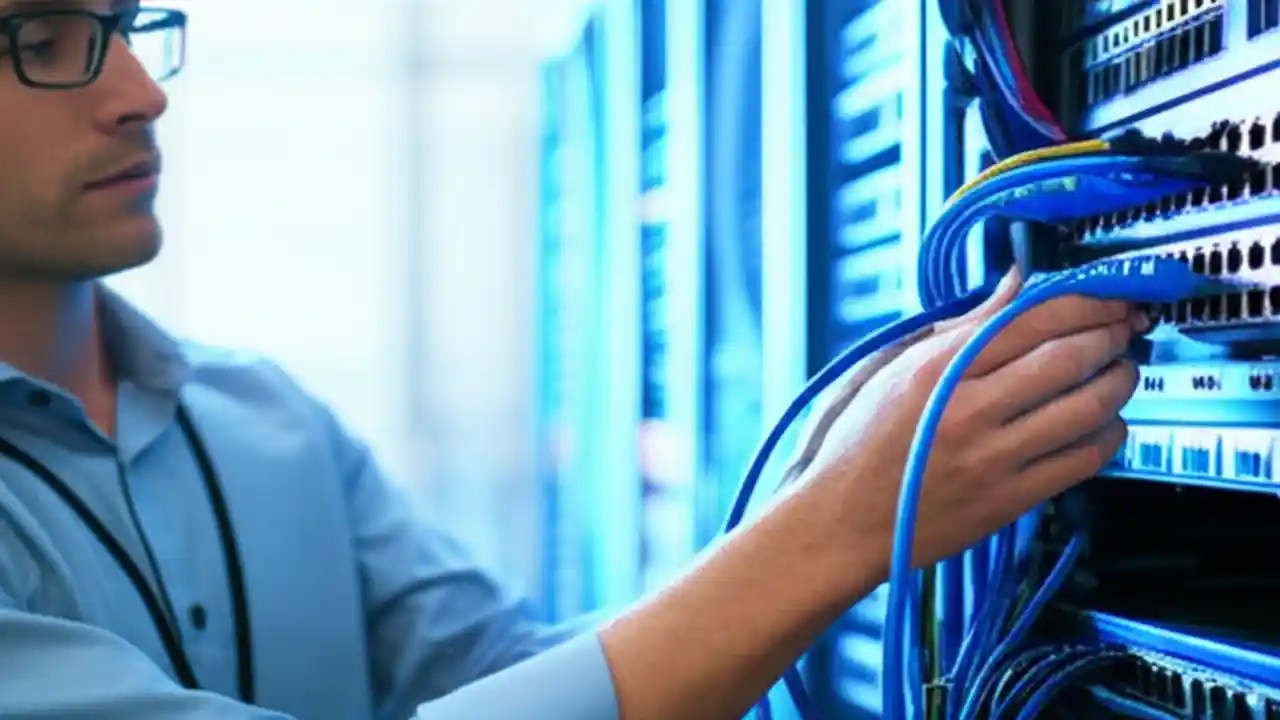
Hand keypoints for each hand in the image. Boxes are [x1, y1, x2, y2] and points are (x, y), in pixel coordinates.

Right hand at [795, 269, 1147, 579]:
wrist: (841, 523)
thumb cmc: (860, 445)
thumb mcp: (896, 368)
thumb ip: (964, 325)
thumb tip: (1017, 284)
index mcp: (937, 369)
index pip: (1031, 318)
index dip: (1085, 300)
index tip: (1109, 294)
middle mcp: (968, 411)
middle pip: (1067, 358)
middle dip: (1111, 335)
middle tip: (1125, 327)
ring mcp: (992, 459)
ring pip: (1086, 409)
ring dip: (1120, 382)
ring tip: (1121, 370)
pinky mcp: (1009, 500)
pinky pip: (1082, 461)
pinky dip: (1108, 435)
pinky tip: (1105, 423)